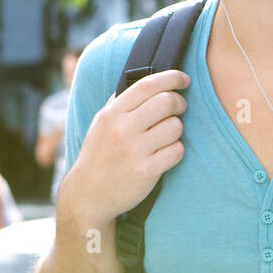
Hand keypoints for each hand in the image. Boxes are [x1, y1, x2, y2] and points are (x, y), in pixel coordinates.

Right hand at [58, 69, 189, 227]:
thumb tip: (150, 79)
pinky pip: (177, 150)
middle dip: (179, 102)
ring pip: (175, 126)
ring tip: (165, 136)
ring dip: (176, 129)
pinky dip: (175, 151)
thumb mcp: (101, 122)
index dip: (172, 77)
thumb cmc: (99, 154)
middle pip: (167, 102)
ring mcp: (134, 151)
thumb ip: (121, 101)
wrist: (88, 194)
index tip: (184, 79)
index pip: (148, 85)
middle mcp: (122, 129)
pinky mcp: (146, 171)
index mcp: (112, 113)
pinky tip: (164, 154)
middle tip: (179, 108)